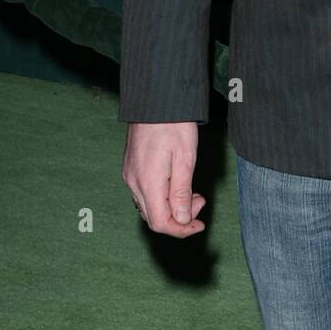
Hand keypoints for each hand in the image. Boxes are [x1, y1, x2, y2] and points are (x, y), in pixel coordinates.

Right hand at [122, 122, 205, 236]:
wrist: (154, 99)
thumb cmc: (174, 124)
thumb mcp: (185, 157)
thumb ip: (182, 192)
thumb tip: (182, 220)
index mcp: (148, 183)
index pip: (160, 223)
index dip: (181, 230)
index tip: (200, 224)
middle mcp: (133, 183)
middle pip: (153, 218)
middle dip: (179, 218)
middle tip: (200, 201)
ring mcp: (129, 175)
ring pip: (149, 207)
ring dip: (171, 207)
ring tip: (192, 192)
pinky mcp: (130, 167)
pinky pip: (144, 194)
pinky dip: (161, 197)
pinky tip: (176, 184)